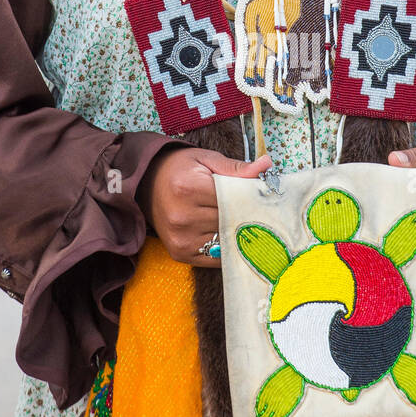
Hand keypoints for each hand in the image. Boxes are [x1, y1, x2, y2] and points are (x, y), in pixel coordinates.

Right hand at [136, 146, 272, 264]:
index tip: (267, 199)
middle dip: (249, 217)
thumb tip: (266, 164)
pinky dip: (226, 247)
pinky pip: (216, 256)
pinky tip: (229, 235)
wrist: (148, 184)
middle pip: (233, 222)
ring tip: (244, 222)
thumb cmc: (181, 170)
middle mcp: (182, 217)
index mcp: (189, 189)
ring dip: (239, 234)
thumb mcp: (207, 160)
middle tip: (261, 212)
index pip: (235, 200)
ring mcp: (181, 239)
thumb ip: (236, 168)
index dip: (253, 200)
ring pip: (227, 240)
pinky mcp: (181, 254)